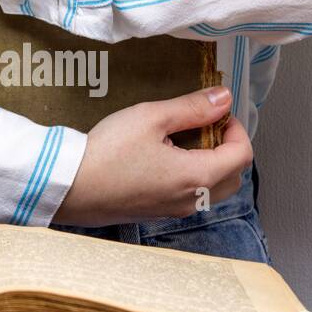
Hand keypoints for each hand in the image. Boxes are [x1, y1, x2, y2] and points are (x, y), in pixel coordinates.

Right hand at [53, 86, 253, 225]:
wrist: (69, 187)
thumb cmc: (106, 153)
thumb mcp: (151, 117)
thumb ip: (193, 107)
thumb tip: (223, 98)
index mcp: (197, 177)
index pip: (242, 154)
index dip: (237, 128)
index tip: (218, 112)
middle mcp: (191, 200)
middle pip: (234, 177)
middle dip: (229, 148)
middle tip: (207, 126)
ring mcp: (173, 211)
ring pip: (214, 190)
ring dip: (212, 165)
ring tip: (186, 141)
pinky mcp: (156, 213)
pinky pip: (191, 197)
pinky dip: (193, 177)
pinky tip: (166, 158)